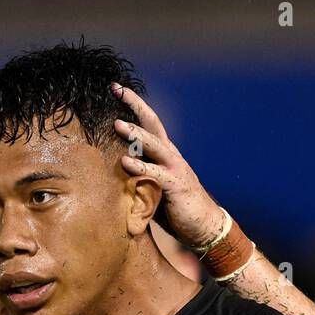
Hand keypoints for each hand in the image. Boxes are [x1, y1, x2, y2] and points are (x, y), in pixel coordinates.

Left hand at [110, 82, 222, 248]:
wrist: (202, 226)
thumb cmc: (174, 207)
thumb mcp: (153, 186)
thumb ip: (136, 174)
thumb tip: (112, 170)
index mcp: (164, 153)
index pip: (148, 123)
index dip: (133, 104)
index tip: (116, 88)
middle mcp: (170, 155)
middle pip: (152, 124)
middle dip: (134, 105)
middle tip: (116, 90)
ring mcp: (174, 168)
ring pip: (154, 144)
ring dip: (136, 134)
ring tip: (118, 125)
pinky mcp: (175, 185)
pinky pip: (155, 173)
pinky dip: (140, 167)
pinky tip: (125, 162)